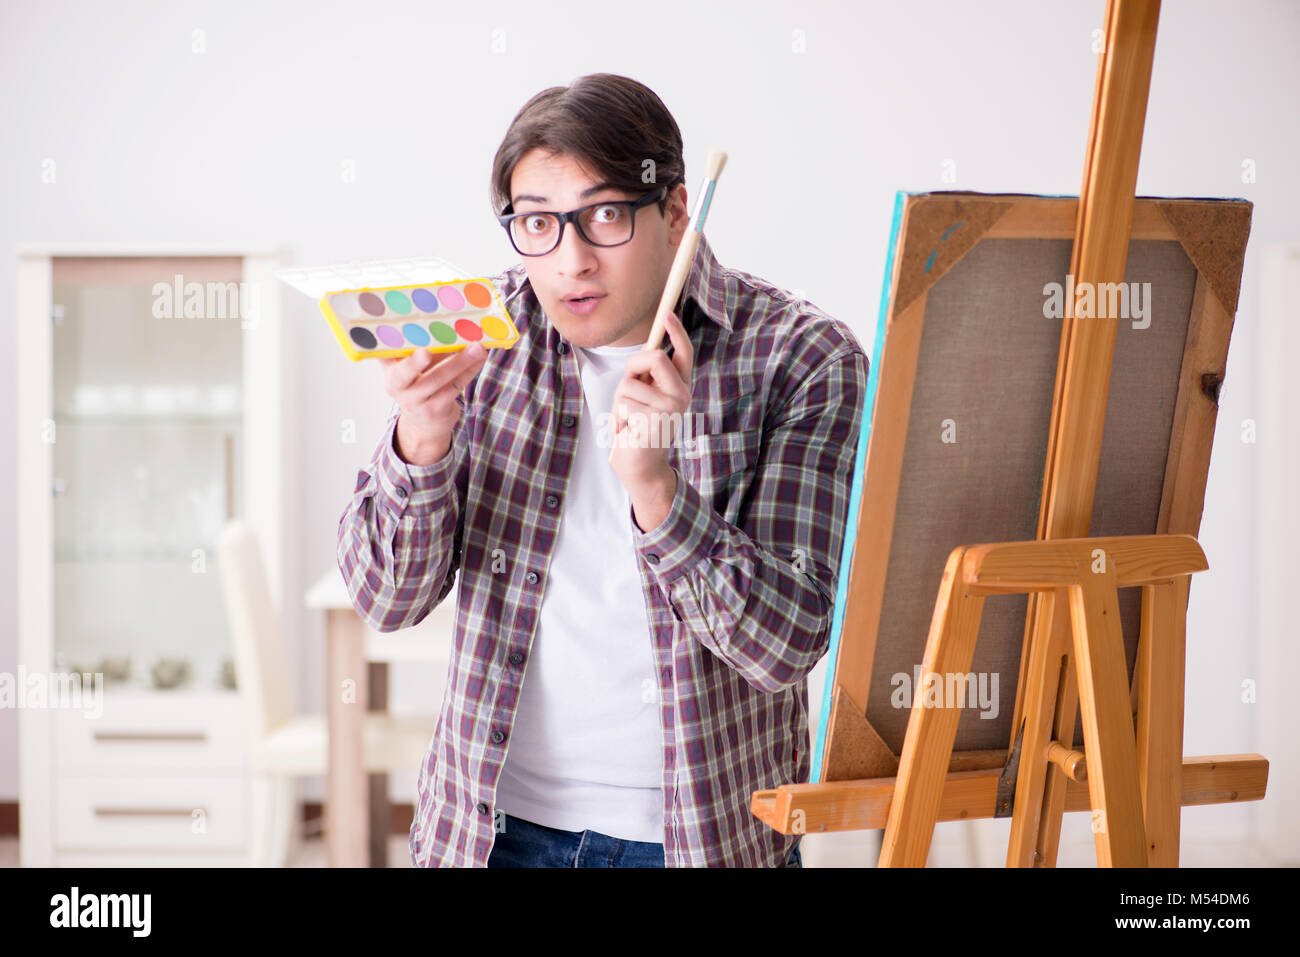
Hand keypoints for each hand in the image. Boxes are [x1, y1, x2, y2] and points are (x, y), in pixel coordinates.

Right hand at [380, 343, 486, 464]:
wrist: (425, 424)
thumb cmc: (419, 384)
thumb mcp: (410, 368)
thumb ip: (417, 348)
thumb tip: (442, 320)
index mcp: (389, 371)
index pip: (383, 356)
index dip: (387, 347)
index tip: (395, 333)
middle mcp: (397, 388)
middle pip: (405, 373)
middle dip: (414, 362)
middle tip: (425, 352)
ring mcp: (416, 402)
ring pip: (438, 379)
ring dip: (459, 361)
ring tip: (476, 347)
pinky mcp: (436, 410)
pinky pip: (454, 386)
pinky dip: (469, 370)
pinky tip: (480, 358)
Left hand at [608, 310, 693, 518]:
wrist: (640, 468)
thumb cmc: (637, 430)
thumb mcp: (644, 397)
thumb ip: (647, 376)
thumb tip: (647, 348)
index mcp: (680, 386)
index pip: (684, 353)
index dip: (677, 331)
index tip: (667, 314)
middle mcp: (682, 395)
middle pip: (656, 357)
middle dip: (634, 364)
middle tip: (629, 383)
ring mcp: (671, 409)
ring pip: (631, 383)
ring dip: (620, 400)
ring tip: (628, 419)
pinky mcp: (656, 422)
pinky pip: (625, 403)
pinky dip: (618, 416)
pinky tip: (628, 431)